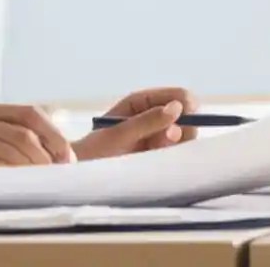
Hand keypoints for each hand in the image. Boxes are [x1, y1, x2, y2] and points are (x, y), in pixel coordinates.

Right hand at [0, 102, 74, 199]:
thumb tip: (36, 163)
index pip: (30, 113)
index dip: (54, 133)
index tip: (68, 157)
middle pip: (30, 122)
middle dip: (55, 145)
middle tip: (66, 168)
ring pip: (18, 141)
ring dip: (40, 162)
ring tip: (49, 179)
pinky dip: (18, 170)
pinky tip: (25, 181)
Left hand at [71, 87, 199, 160]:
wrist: (81, 174)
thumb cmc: (94, 151)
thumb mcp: (119, 134)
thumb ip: (147, 121)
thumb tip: (177, 108)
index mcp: (141, 103)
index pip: (177, 96)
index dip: (185, 104)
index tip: (188, 113)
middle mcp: (152, 117)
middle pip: (187, 117)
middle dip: (183, 128)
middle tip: (166, 139)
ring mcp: (157, 138)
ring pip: (185, 137)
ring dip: (176, 145)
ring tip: (151, 153)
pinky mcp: (159, 156)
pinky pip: (177, 154)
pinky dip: (173, 158)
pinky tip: (154, 162)